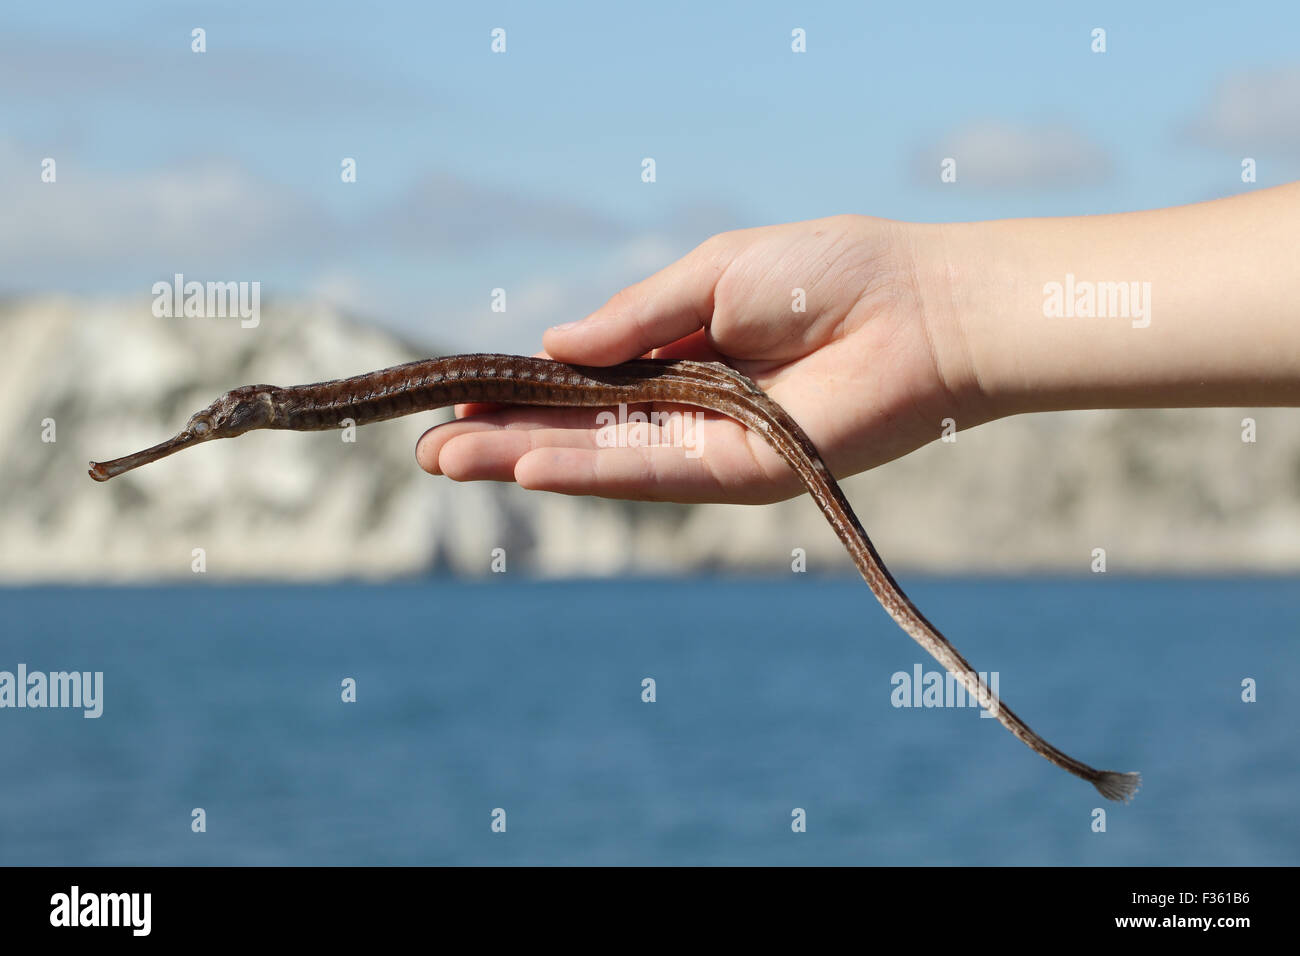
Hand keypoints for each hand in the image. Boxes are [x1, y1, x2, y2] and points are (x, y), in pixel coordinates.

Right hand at [414, 215, 985, 502]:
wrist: (920, 310)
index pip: (585, 380)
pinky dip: (590, 469)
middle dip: (507, 435)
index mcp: (679, 351)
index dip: (524, 388)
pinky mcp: (740, 473)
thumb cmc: (828, 273)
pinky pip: (652, 472)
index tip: (463, 393)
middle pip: (582, 428)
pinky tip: (528, 464)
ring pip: (604, 457)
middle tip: (433, 446)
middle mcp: (686, 406)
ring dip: (526, 458)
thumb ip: (633, 318)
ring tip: (451, 458)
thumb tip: (552, 346)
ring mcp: (709, 445)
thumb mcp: (709, 276)